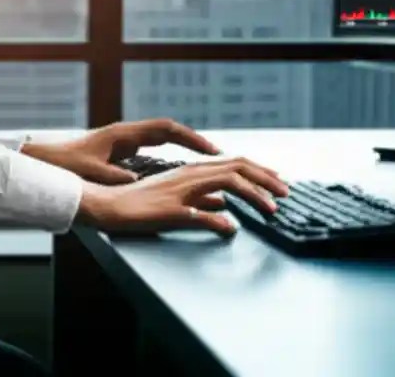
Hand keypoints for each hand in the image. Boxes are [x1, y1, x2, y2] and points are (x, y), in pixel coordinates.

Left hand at [22, 119, 218, 184]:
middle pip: (169, 130)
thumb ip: (115, 177)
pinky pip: (154, 147)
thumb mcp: (90, 173)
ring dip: (183, 146)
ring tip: (205, 161)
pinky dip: (170, 153)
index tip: (210, 150)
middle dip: (194, 141)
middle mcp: (127, 133)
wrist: (41, 160)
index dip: (190, 139)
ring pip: (163, 138)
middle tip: (217, 154)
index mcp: (123, 135)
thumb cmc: (63, 166)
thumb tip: (138, 182)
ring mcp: (124, 140)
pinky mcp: (120, 149)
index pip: (166, 130)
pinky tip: (178, 167)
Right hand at [76, 158, 288, 234]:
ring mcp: (181, 191)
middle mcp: (191, 175)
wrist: (107, 206)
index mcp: (193, 171)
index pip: (235, 164)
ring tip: (271, 209)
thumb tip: (225, 208)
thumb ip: (203, 202)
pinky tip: (231, 229)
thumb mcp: (178, 200)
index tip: (278, 182)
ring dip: (254, 195)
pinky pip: (201, 215)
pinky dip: (220, 221)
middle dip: (267, 179)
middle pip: (239, 168)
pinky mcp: (171, 210)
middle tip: (286, 193)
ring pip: (228, 183)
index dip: (260, 172)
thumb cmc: (140, 204)